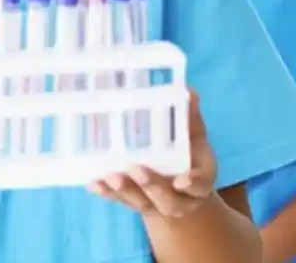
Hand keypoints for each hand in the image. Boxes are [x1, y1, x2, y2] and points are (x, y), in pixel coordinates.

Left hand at [90, 89, 216, 218]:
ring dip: (125, 190)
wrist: (178, 188)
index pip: (200, 184)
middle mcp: (179, 199)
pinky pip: (120, 201)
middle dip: (151, 185)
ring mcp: (155, 205)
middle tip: (135, 168)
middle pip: (167, 199)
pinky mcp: (133, 204)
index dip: (192, 183)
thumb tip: (187, 90)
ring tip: (111, 177)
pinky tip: (94, 184)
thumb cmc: (188, 155)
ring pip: (141, 202)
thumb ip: (189, 118)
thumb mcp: (193, 137)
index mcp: (199, 181)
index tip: (182, 180)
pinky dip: (107, 193)